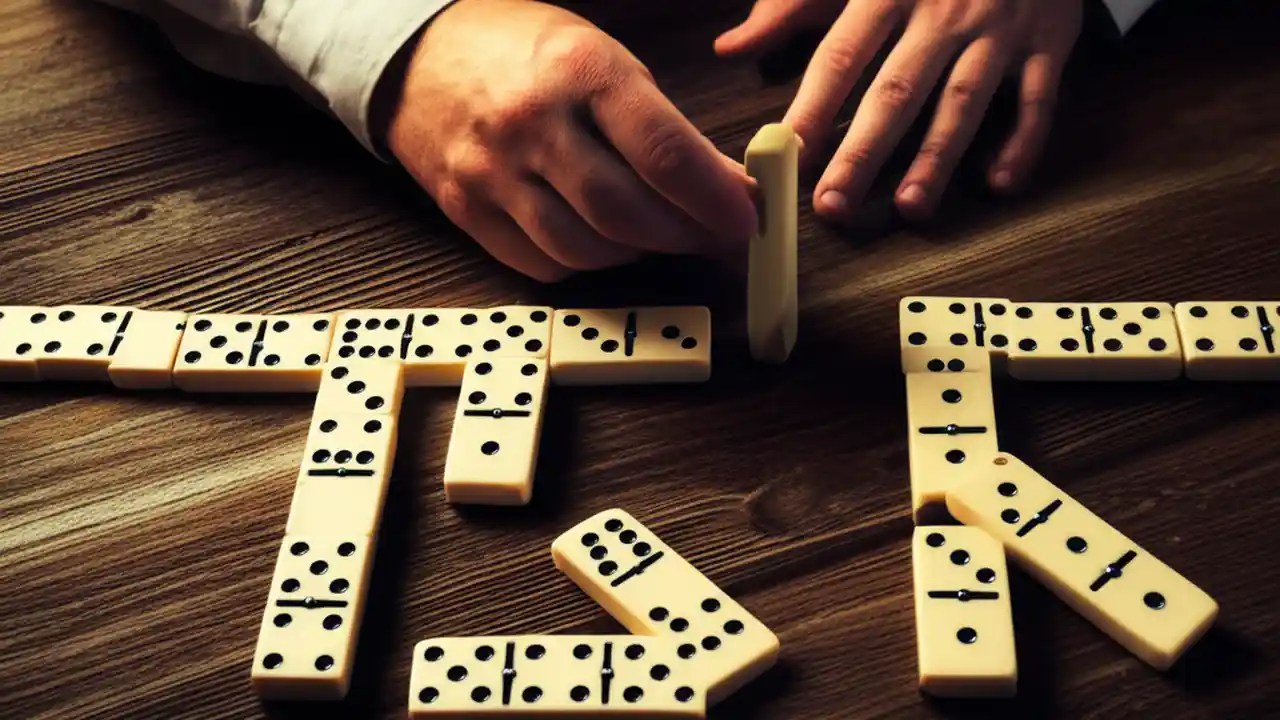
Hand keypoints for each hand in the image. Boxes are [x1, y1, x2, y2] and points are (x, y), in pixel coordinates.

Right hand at [385, 0, 756, 281]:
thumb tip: (725, 188)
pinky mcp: (465, 210)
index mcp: (579, 70)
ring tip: (657, 235)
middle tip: (710, 236)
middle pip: (624, 213)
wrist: (417, 55)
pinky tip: (603, 241)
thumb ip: (662, 126)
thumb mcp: (602, 60)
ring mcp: (491, 172)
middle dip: (682, 236)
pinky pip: (541, 264)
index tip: (746, 219)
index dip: (714, 198)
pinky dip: (585, 263)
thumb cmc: (525, 53)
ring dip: (636, 254)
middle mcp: (531, 123)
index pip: (662, 152)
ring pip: (583, 250)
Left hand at [715, 0, 1083, 221]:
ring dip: (937, 157)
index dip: (814, 108)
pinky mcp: (1050, 40)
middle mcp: (943, 9)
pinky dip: (1023, 141)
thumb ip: (790, 5)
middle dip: (864, 151)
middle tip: (834, 205)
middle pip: (897, 89)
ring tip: (909, 206)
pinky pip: (1038, 97)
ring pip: (964, 99)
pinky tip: (999, 184)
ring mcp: (999, 26)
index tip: (787, 156)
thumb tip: (730, 48)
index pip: (842, 56)